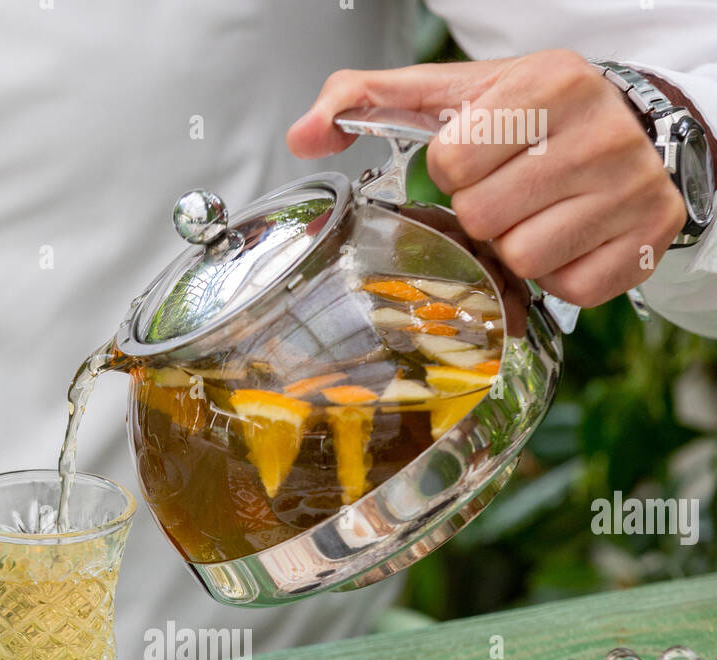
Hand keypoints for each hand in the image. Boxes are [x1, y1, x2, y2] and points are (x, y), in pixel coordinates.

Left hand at [287, 50, 687, 307]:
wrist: (637, 130)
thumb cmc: (532, 118)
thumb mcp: (456, 93)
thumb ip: (369, 99)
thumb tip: (301, 134)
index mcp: (547, 83)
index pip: (452, 163)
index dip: (453, 172)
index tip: (481, 158)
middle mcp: (600, 131)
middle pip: (483, 217)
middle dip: (483, 214)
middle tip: (509, 192)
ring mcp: (630, 189)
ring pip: (524, 259)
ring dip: (517, 249)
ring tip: (539, 214)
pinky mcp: (646, 242)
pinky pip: (568, 289)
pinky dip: (560, 274)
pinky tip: (571, 239)